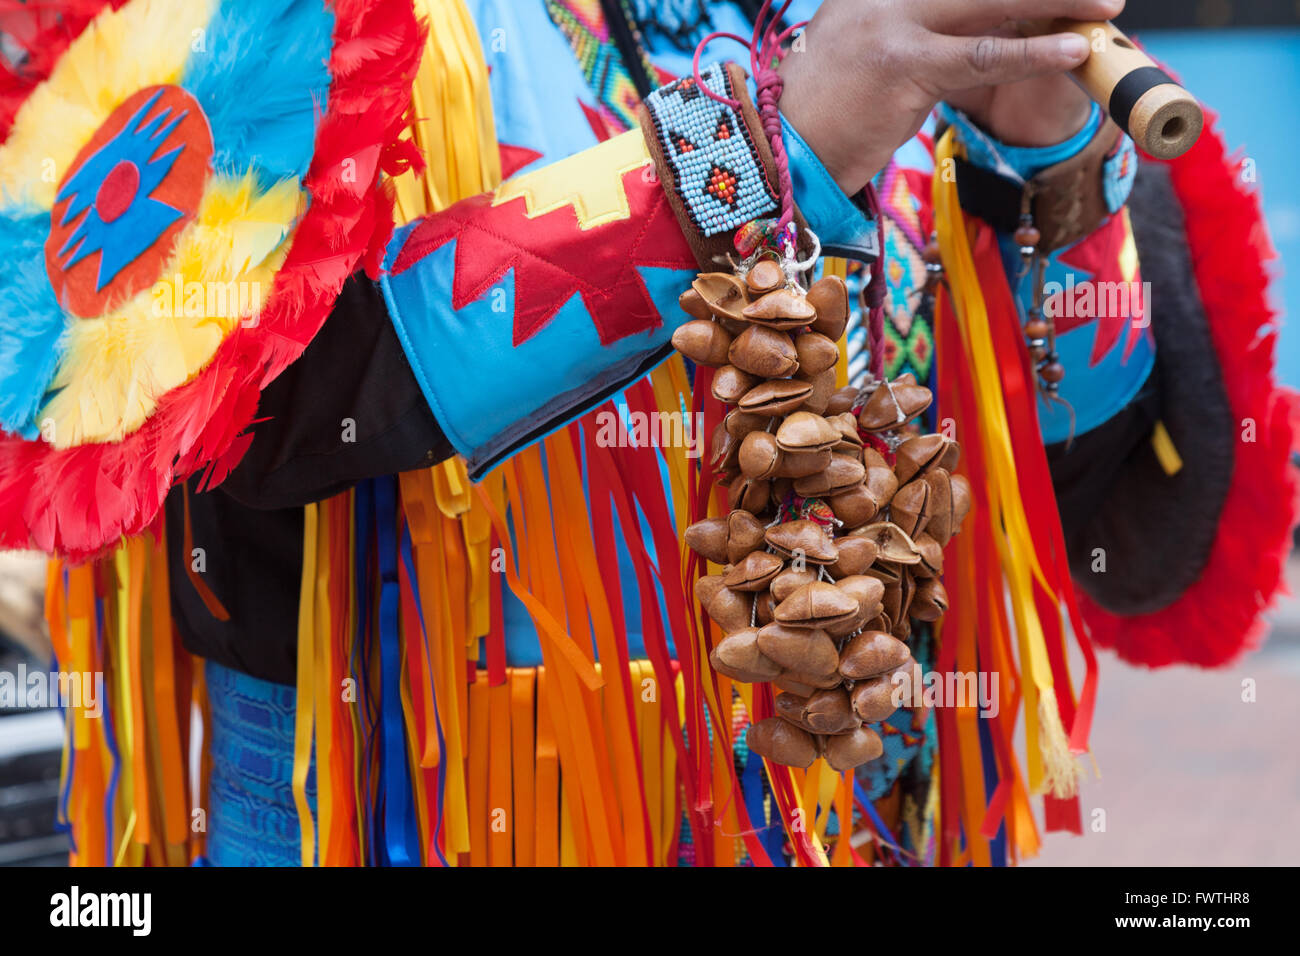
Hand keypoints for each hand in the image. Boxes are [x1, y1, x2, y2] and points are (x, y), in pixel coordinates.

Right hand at [778, 0, 1124, 195]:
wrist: (777, 154)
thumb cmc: (816, 118)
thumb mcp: (854, 57)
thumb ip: (898, 30)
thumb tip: (951, 32)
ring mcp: (891, 25)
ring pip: (990, 4)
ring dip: (1054, 3)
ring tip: (1104, 4)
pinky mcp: (903, 66)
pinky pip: (982, 55)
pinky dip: (1033, 50)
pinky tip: (1074, 47)